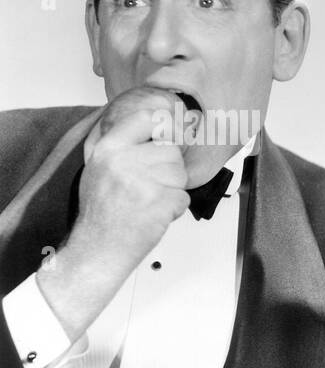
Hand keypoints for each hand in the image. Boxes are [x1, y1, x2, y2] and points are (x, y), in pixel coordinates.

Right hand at [77, 86, 191, 264]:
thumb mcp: (100, 169)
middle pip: (171, 152)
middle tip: (149, 188)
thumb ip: (125, 148)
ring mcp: (142, 182)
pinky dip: (175, 209)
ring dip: (172, 190)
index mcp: (108, 149)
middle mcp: (124, 161)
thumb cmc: (102, 212)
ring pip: (180, 174)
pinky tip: (154, 214)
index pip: (147, 119)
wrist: (98, 247)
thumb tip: (159, 128)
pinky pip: (183, 198)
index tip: (170, 135)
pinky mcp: (160, 202)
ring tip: (149, 202)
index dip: (165, 126)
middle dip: (169, 171)